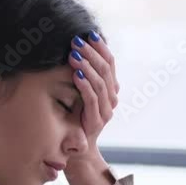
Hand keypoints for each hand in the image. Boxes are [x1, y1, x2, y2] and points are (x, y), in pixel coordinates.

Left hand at [67, 30, 118, 160]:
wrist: (77, 150)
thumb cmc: (74, 119)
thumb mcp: (78, 93)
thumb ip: (81, 76)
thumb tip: (73, 50)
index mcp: (110, 89)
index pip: (110, 63)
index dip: (101, 48)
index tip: (89, 33)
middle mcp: (112, 98)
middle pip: (106, 70)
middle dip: (91, 53)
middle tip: (77, 41)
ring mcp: (106, 110)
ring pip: (100, 82)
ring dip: (86, 66)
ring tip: (73, 54)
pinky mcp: (97, 121)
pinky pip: (92, 98)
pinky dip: (84, 84)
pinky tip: (75, 74)